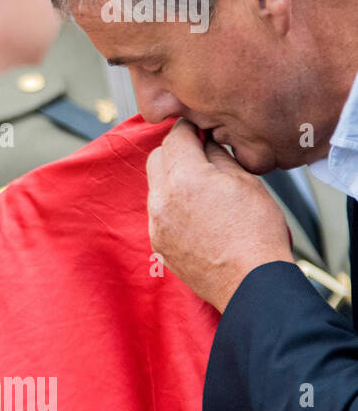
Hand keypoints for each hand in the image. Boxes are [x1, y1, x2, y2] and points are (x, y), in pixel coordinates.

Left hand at [146, 119, 292, 311]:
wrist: (250, 281)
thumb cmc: (256, 233)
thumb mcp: (246, 182)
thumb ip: (218, 156)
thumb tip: (206, 143)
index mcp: (185, 178)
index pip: (175, 137)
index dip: (189, 129)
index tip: (199, 130)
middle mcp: (162, 199)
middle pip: (156, 158)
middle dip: (175, 151)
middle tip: (199, 155)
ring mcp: (156, 222)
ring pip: (155, 185)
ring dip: (172, 178)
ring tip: (202, 188)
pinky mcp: (158, 241)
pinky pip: (158, 211)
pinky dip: (171, 204)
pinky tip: (196, 213)